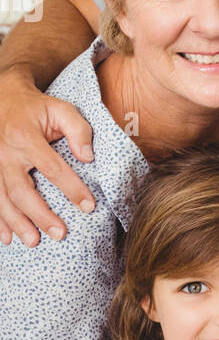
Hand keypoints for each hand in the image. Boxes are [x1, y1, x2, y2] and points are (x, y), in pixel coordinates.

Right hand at [0, 68, 94, 244]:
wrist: (3, 97)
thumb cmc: (37, 108)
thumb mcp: (61, 109)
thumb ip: (78, 129)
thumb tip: (88, 158)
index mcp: (26, 137)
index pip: (52, 168)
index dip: (71, 188)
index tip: (88, 206)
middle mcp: (5, 154)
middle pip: (22, 190)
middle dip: (40, 215)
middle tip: (60, 234)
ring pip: (2, 199)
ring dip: (17, 223)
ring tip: (33, 242)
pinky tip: (7, 238)